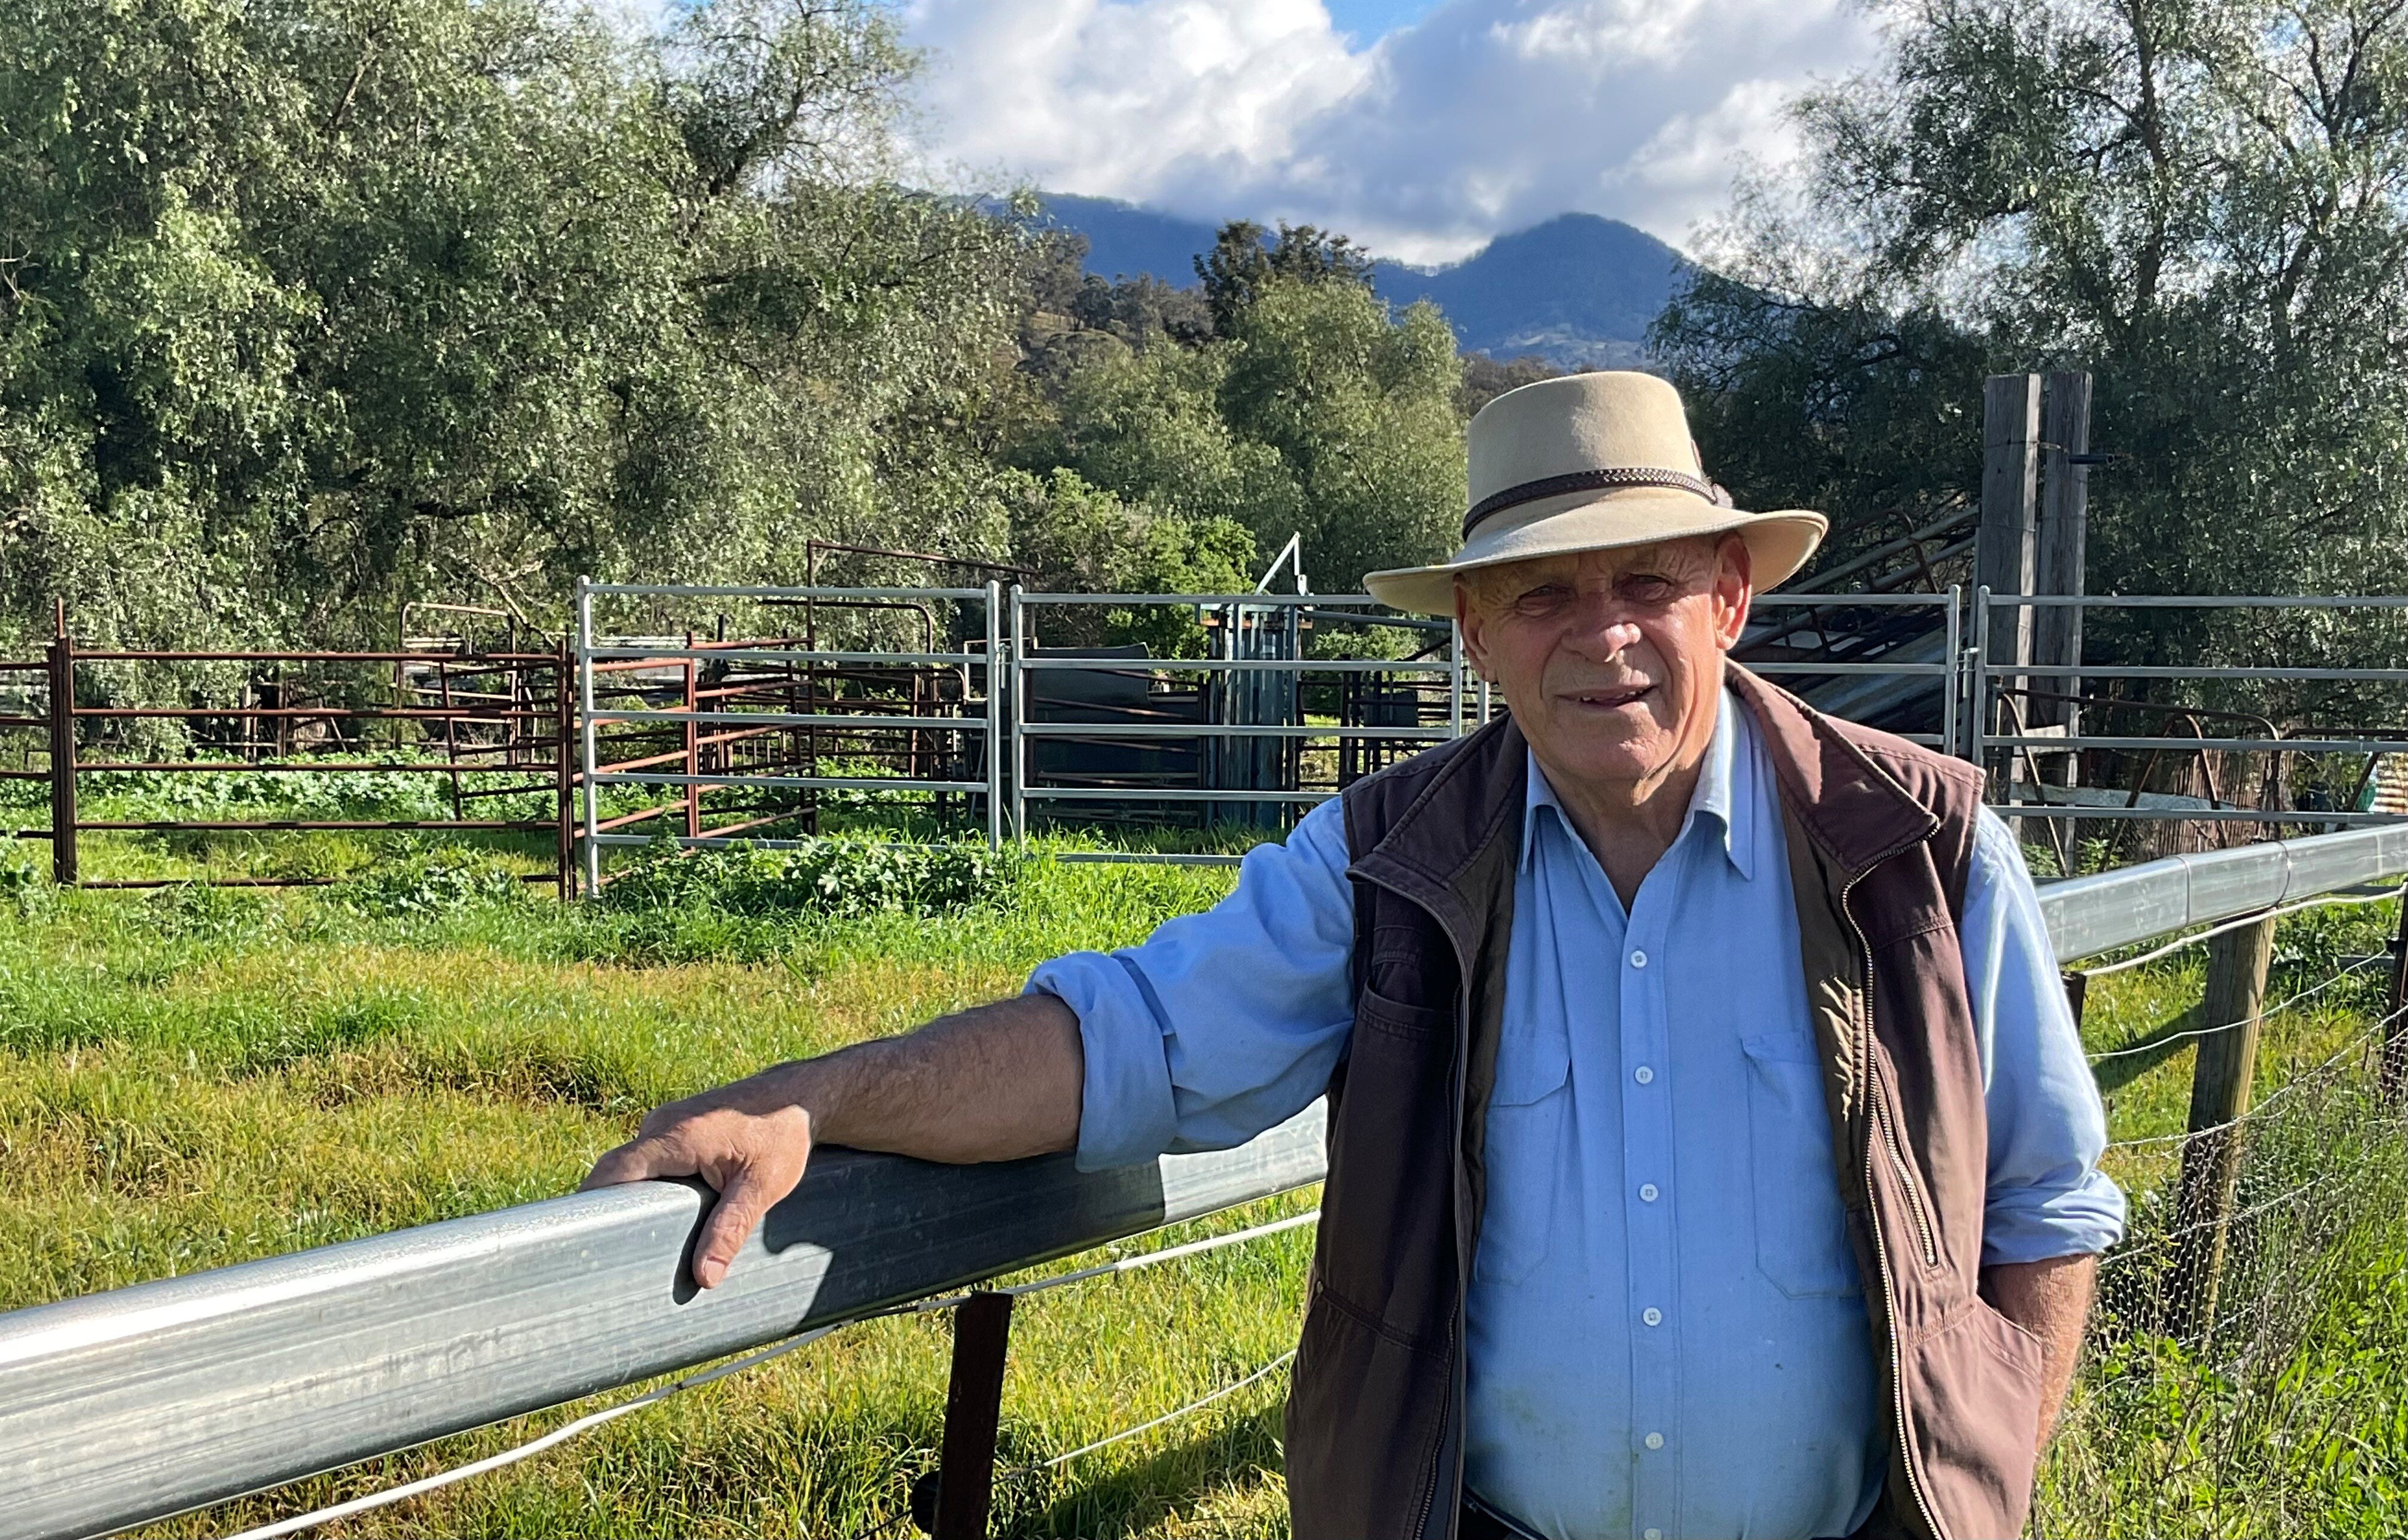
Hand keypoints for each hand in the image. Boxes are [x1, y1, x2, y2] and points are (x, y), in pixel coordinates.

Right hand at [581, 1084, 812, 1288]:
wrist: (799, 1097)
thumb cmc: (782, 1135)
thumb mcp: (761, 1187)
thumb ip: (731, 1229)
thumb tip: (705, 1277)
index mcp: (674, 1137)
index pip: (612, 1172)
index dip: (589, 1205)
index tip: (580, 1241)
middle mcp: (660, 1126)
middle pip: (615, 1175)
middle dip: (610, 1213)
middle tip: (610, 1258)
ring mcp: (665, 1126)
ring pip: (632, 1171)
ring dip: (632, 1202)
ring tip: (635, 1246)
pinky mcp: (674, 1131)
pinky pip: (648, 1163)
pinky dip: (648, 1189)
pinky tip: (661, 1218)